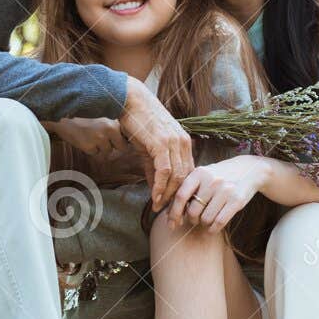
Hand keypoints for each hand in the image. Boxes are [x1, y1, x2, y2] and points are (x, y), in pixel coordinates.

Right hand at [44, 117, 128, 158]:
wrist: (65, 119)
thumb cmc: (84, 119)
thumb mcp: (102, 120)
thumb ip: (114, 129)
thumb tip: (125, 141)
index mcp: (113, 124)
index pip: (127, 140)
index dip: (122, 142)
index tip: (118, 142)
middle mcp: (109, 131)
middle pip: (121, 148)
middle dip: (114, 146)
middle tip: (102, 140)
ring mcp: (99, 139)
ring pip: (107, 152)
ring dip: (100, 149)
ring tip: (91, 138)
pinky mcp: (89, 146)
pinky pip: (95, 154)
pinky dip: (90, 150)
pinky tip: (84, 140)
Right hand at [118, 76, 193, 210]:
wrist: (129, 99)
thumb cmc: (138, 121)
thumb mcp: (149, 146)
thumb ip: (153, 167)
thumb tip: (155, 187)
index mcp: (184, 143)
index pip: (189, 174)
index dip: (183, 193)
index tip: (177, 209)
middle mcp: (183, 143)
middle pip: (186, 179)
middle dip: (178, 201)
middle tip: (172, 218)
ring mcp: (174, 143)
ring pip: (177, 177)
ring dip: (168, 197)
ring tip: (161, 211)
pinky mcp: (161, 143)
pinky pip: (165, 171)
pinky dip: (160, 187)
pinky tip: (154, 198)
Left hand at [168, 156, 265, 230]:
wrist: (249, 170)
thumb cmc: (220, 176)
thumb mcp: (204, 175)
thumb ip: (188, 189)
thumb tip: (170, 212)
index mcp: (199, 173)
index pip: (181, 196)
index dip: (173, 213)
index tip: (171, 224)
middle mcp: (211, 180)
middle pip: (193, 211)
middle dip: (192, 219)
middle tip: (195, 219)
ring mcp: (225, 190)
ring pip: (205, 219)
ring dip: (204, 224)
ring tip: (207, 219)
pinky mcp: (236, 200)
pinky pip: (219, 222)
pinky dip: (213, 229)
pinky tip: (213, 226)